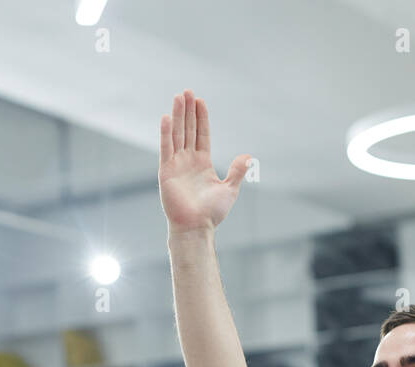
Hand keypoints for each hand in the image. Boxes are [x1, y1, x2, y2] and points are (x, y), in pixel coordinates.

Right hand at [159, 89, 251, 234]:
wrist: (197, 227)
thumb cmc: (212, 213)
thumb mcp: (230, 189)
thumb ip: (237, 172)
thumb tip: (249, 156)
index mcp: (202, 164)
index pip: (201, 135)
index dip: (201, 118)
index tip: (200, 101)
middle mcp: (188, 161)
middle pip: (188, 130)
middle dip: (188, 111)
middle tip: (188, 91)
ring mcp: (176, 165)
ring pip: (177, 134)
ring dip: (177, 116)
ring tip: (179, 97)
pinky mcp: (166, 172)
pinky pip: (166, 148)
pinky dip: (166, 133)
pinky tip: (166, 117)